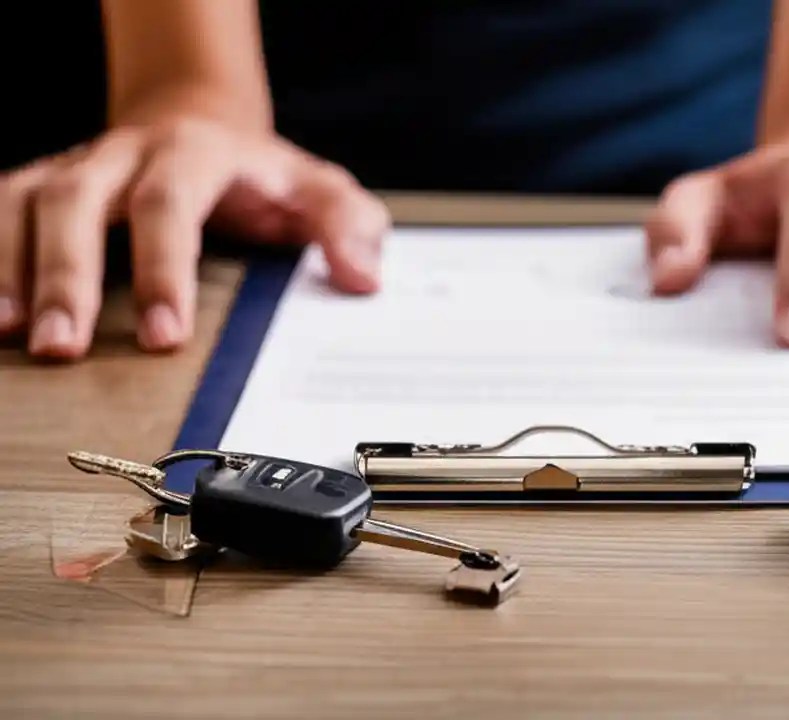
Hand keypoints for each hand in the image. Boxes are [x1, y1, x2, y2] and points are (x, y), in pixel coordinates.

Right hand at [0, 118, 387, 359]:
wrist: (203, 123)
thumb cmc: (263, 176)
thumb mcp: (323, 192)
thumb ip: (350, 229)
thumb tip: (362, 276)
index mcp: (196, 153)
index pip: (171, 205)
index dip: (164, 269)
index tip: (166, 337)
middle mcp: (125, 154)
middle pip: (78, 201)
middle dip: (66, 275)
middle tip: (62, 349)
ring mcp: (78, 166)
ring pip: (26, 202)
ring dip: (11, 268)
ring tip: (11, 335)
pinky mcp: (46, 185)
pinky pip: (2, 211)